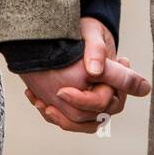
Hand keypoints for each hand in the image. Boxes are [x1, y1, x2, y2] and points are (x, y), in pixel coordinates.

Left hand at [22, 18, 150, 133]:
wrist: (76, 33)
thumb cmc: (88, 31)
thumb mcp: (92, 33)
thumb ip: (96, 49)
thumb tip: (94, 71)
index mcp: (117, 79)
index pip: (107, 100)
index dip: (85, 101)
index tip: (61, 91)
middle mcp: (109, 95)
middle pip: (96, 117)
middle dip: (71, 111)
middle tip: (50, 97)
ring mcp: (94, 103)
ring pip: (82, 124)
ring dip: (61, 118)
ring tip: (41, 104)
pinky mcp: (79, 106)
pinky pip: (69, 120)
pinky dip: (53, 115)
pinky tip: (36, 101)